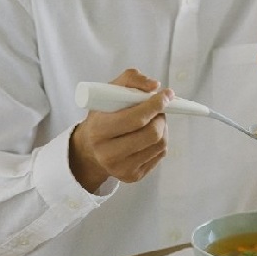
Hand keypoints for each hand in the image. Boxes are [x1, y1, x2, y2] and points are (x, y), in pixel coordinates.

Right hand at [69, 68, 169, 191]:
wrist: (90, 149)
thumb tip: (155, 85)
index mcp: (99, 130)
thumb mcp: (109, 92)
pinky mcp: (132, 176)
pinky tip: (150, 135)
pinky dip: (160, 140)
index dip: (155, 105)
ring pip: (160, 144)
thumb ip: (131, 79)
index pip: (136, 118)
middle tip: (160, 108)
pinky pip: (159, 154)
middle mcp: (108, 153)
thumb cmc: (103, 115)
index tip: (167, 94)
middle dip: (161, 117)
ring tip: (154, 120)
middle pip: (152, 134)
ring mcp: (121, 168)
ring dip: (163, 127)